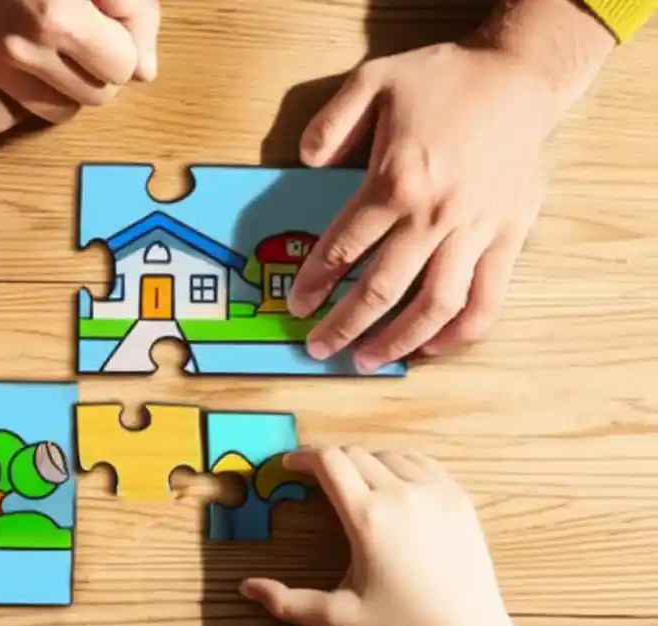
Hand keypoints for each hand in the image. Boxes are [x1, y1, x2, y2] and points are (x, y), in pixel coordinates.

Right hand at [0, 0, 159, 132]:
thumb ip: (134, 9)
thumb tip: (143, 72)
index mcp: (60, 16)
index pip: (123, 69)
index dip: (122, 40)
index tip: (106, 15)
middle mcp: (17, 46)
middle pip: (94, 97)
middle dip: (96, 66)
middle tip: (80, 26)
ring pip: (53, 112)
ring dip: (63, 86)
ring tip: (52, 44)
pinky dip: (13, 103)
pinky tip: (19, 71)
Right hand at [240, 447, 507, 625]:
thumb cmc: (401, 624)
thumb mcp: (339, 615)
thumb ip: (288, 602)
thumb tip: (246, 588)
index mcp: (367, 518)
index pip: (328, 461)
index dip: (303, 456)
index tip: (290, 464)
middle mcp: (400, 495)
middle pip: (352, 453)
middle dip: (328, 460)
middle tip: (316, 476)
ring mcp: (433, 491)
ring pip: (386, 454)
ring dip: (363, 461)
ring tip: (353, 482)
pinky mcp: (457, 495)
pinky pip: (420, 461)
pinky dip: (398, 464)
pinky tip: (391, 482)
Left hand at [288, 0, 612, 371]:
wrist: (518, 76)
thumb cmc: (443, 80)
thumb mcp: (373, 80)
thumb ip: (331, 122)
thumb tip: (306, 162)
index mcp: (396, 182)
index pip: (344, 249)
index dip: (315, 283)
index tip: (297, 306)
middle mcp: (434, 216)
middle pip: (382, 289)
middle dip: (344, 326)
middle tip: (319, 347)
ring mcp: (475, 231)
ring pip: (435, 306)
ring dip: (399, 341)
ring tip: (369, 359)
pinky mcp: (509, 236)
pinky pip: (487, 298)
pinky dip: (461, 331)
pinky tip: (434, 346)